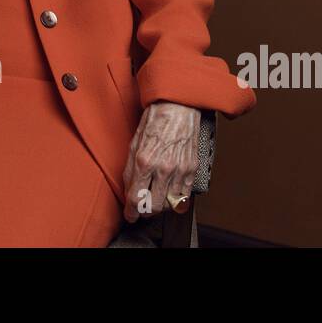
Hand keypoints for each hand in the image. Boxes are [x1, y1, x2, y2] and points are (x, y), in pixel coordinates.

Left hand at [121, 100, 199, 221]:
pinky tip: (169, 194)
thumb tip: (129, 191)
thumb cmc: (155, 120)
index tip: (130, 215)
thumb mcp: (134, 143)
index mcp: (145, 161)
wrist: (178, 107)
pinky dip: (176, 200)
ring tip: (155, 200)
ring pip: (170, 205)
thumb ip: (130, 170)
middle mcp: (163, 168)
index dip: (131, 212)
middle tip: (141, 208)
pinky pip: (184, 196)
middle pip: (154, 207)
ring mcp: (180, 170)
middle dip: (145, 212)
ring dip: (160, 207)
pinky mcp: (192, 169)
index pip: (136, 198)